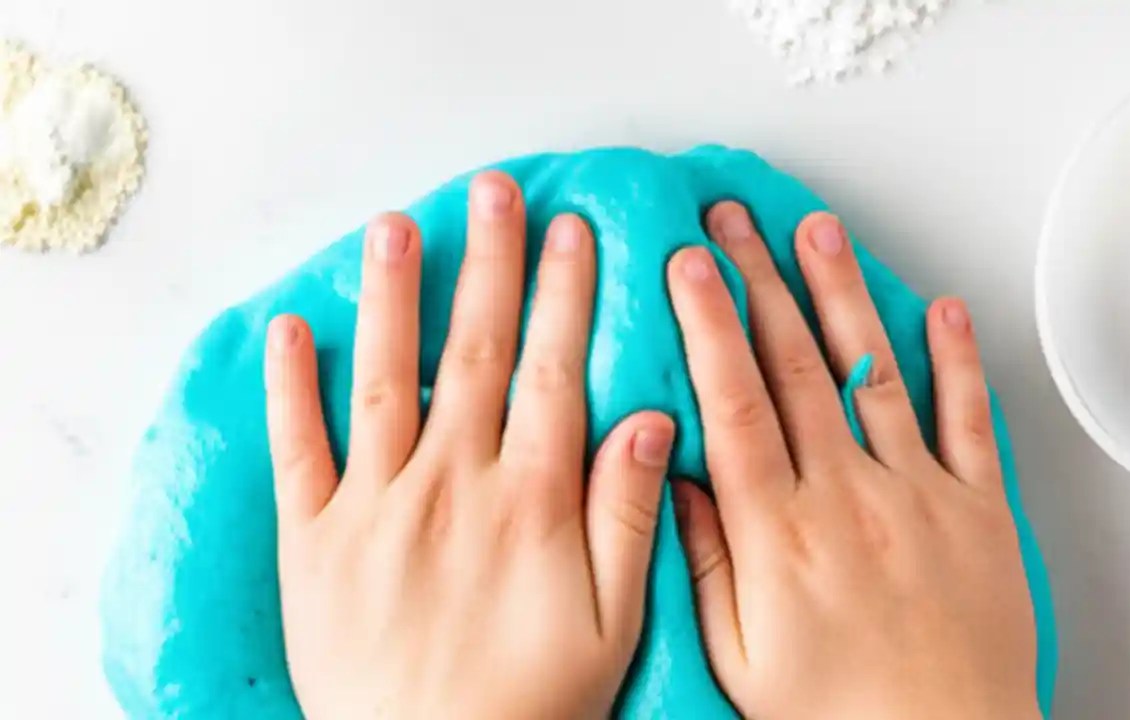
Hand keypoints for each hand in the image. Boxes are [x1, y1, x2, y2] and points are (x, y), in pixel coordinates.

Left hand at [264, 172, 673, 719]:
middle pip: (475, 353)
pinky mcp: (313, 540)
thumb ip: (629, 517)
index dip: (566, 294)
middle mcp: (451, 484)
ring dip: (393, 296)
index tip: (574, 231)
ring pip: (385, 379)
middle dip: (489, 265)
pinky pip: (298, 449)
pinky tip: (294, 328)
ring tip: (397, 226)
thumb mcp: (611, 626)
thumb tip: (654, 422)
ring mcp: (374, 506)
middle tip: (494, 194)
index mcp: (529, 501)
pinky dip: (291, 387)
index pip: (555, 372)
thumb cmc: (529, 707)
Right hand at [667, 203, 1039, 719]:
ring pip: (873, 372)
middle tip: (734, 222)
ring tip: (819, 231)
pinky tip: (942, 308)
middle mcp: (848, 495)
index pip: (734, 400)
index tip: (686, 265)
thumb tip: (676, 479)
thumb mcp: (739, 655)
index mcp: (780, 531)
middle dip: (759, 281)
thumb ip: (703, 561)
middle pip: (795, 365)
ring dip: (842, 293)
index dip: (707, 322)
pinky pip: (968, 419)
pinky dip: (958, 359)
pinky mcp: (977, 507)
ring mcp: (918, 493)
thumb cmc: (837, 716)